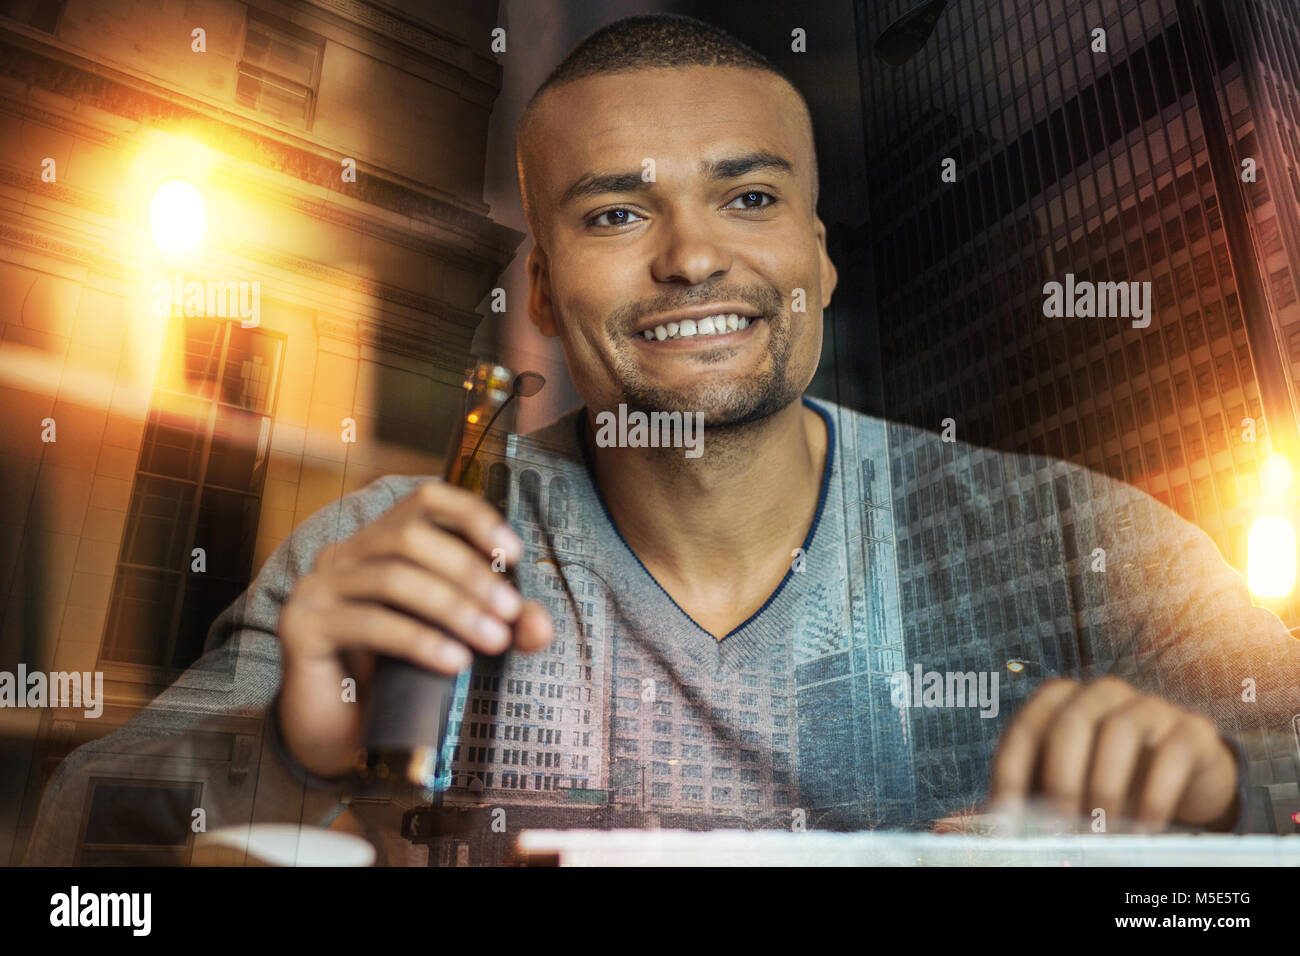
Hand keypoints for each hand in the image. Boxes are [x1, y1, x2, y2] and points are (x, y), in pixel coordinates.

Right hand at [276, 480, 553, 777]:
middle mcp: (345, 554)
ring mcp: (318, 587)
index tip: (513, 552)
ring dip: (453, 607)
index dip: (471, 514)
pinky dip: (419, 640)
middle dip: (470, 573)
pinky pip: (370, 623)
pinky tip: (453, 661)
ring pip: (393, 577)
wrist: (338, 735)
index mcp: (381, 542)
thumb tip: (540, 626)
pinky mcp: (302, 626)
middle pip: (411, 537)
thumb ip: (500, 627)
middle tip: (509, 611)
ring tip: (491, 639)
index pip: (425, 500)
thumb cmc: (397, 677)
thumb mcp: (457, 642)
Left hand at [988, 676, 1239, 831]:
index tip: (1007, 818)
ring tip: (1103, 831)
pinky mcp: (1190, 729)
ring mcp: (1148, 706)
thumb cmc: (1106, 779)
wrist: (1186, 775)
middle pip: (1071, 723)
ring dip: (1107, 786)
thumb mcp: (1060, 789)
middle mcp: (1100, 693)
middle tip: (1060, 827)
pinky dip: (1155, 794)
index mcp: (1059, 702)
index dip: (1011, 772)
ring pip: (1120, 731)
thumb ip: (1014, 804)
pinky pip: (1172, 753)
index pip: (1024, 728)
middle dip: (1061, 778)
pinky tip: (1146, 827)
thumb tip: (945, 830)